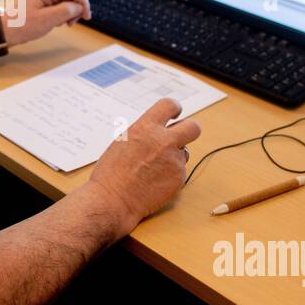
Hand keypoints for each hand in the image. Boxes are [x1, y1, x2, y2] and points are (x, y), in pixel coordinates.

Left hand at [3, 0, 90, 46]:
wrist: (4, 31)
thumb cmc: (20, 25)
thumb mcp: (47, 19)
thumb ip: (65, 11)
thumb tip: (78, 7)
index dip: (83, 3)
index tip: (87, 16)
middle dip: (76, 9)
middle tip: (72, 23)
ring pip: (65, 1)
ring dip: (69, 13)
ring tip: (63, 24)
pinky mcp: (41, 3)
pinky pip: (58, 6)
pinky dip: (61, 15)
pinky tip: (57, 23)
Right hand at [87, 98, 201, 232]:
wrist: (113, 199)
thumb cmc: (110, 173)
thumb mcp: (122, 142)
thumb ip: (143, 134)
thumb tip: (155, 131)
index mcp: (145, 128)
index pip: (169, 105)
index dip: (174, 108)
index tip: (175, 113)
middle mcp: (163, 141)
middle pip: (193, 127)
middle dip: (189, 129)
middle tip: (181, 136)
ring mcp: (174, 160)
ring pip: (184, 153)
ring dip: (174, 158)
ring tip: (154, 169)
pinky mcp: (179, 178)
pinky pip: (179, 172)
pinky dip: (170, 176)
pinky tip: (154, 183)